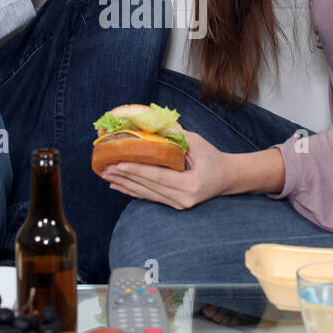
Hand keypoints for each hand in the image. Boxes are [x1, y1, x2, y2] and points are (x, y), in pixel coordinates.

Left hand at [100, 130, 230, 209]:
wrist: (227, 178)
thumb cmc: (213, 157)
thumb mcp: (197, 143)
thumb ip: (175, 136)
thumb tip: (150, 126)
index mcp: (191, 185)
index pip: (158, 177)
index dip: (137, 171)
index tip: (118, 164)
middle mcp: (184, 199)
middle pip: (148, 188)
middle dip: (125, 177)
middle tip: (105, 168)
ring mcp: (179, 205)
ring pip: (146, 194)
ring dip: (124, 185)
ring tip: (107, 176)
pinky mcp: (174, 205)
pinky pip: (149, 197)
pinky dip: (132, 191)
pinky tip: (117, 186)